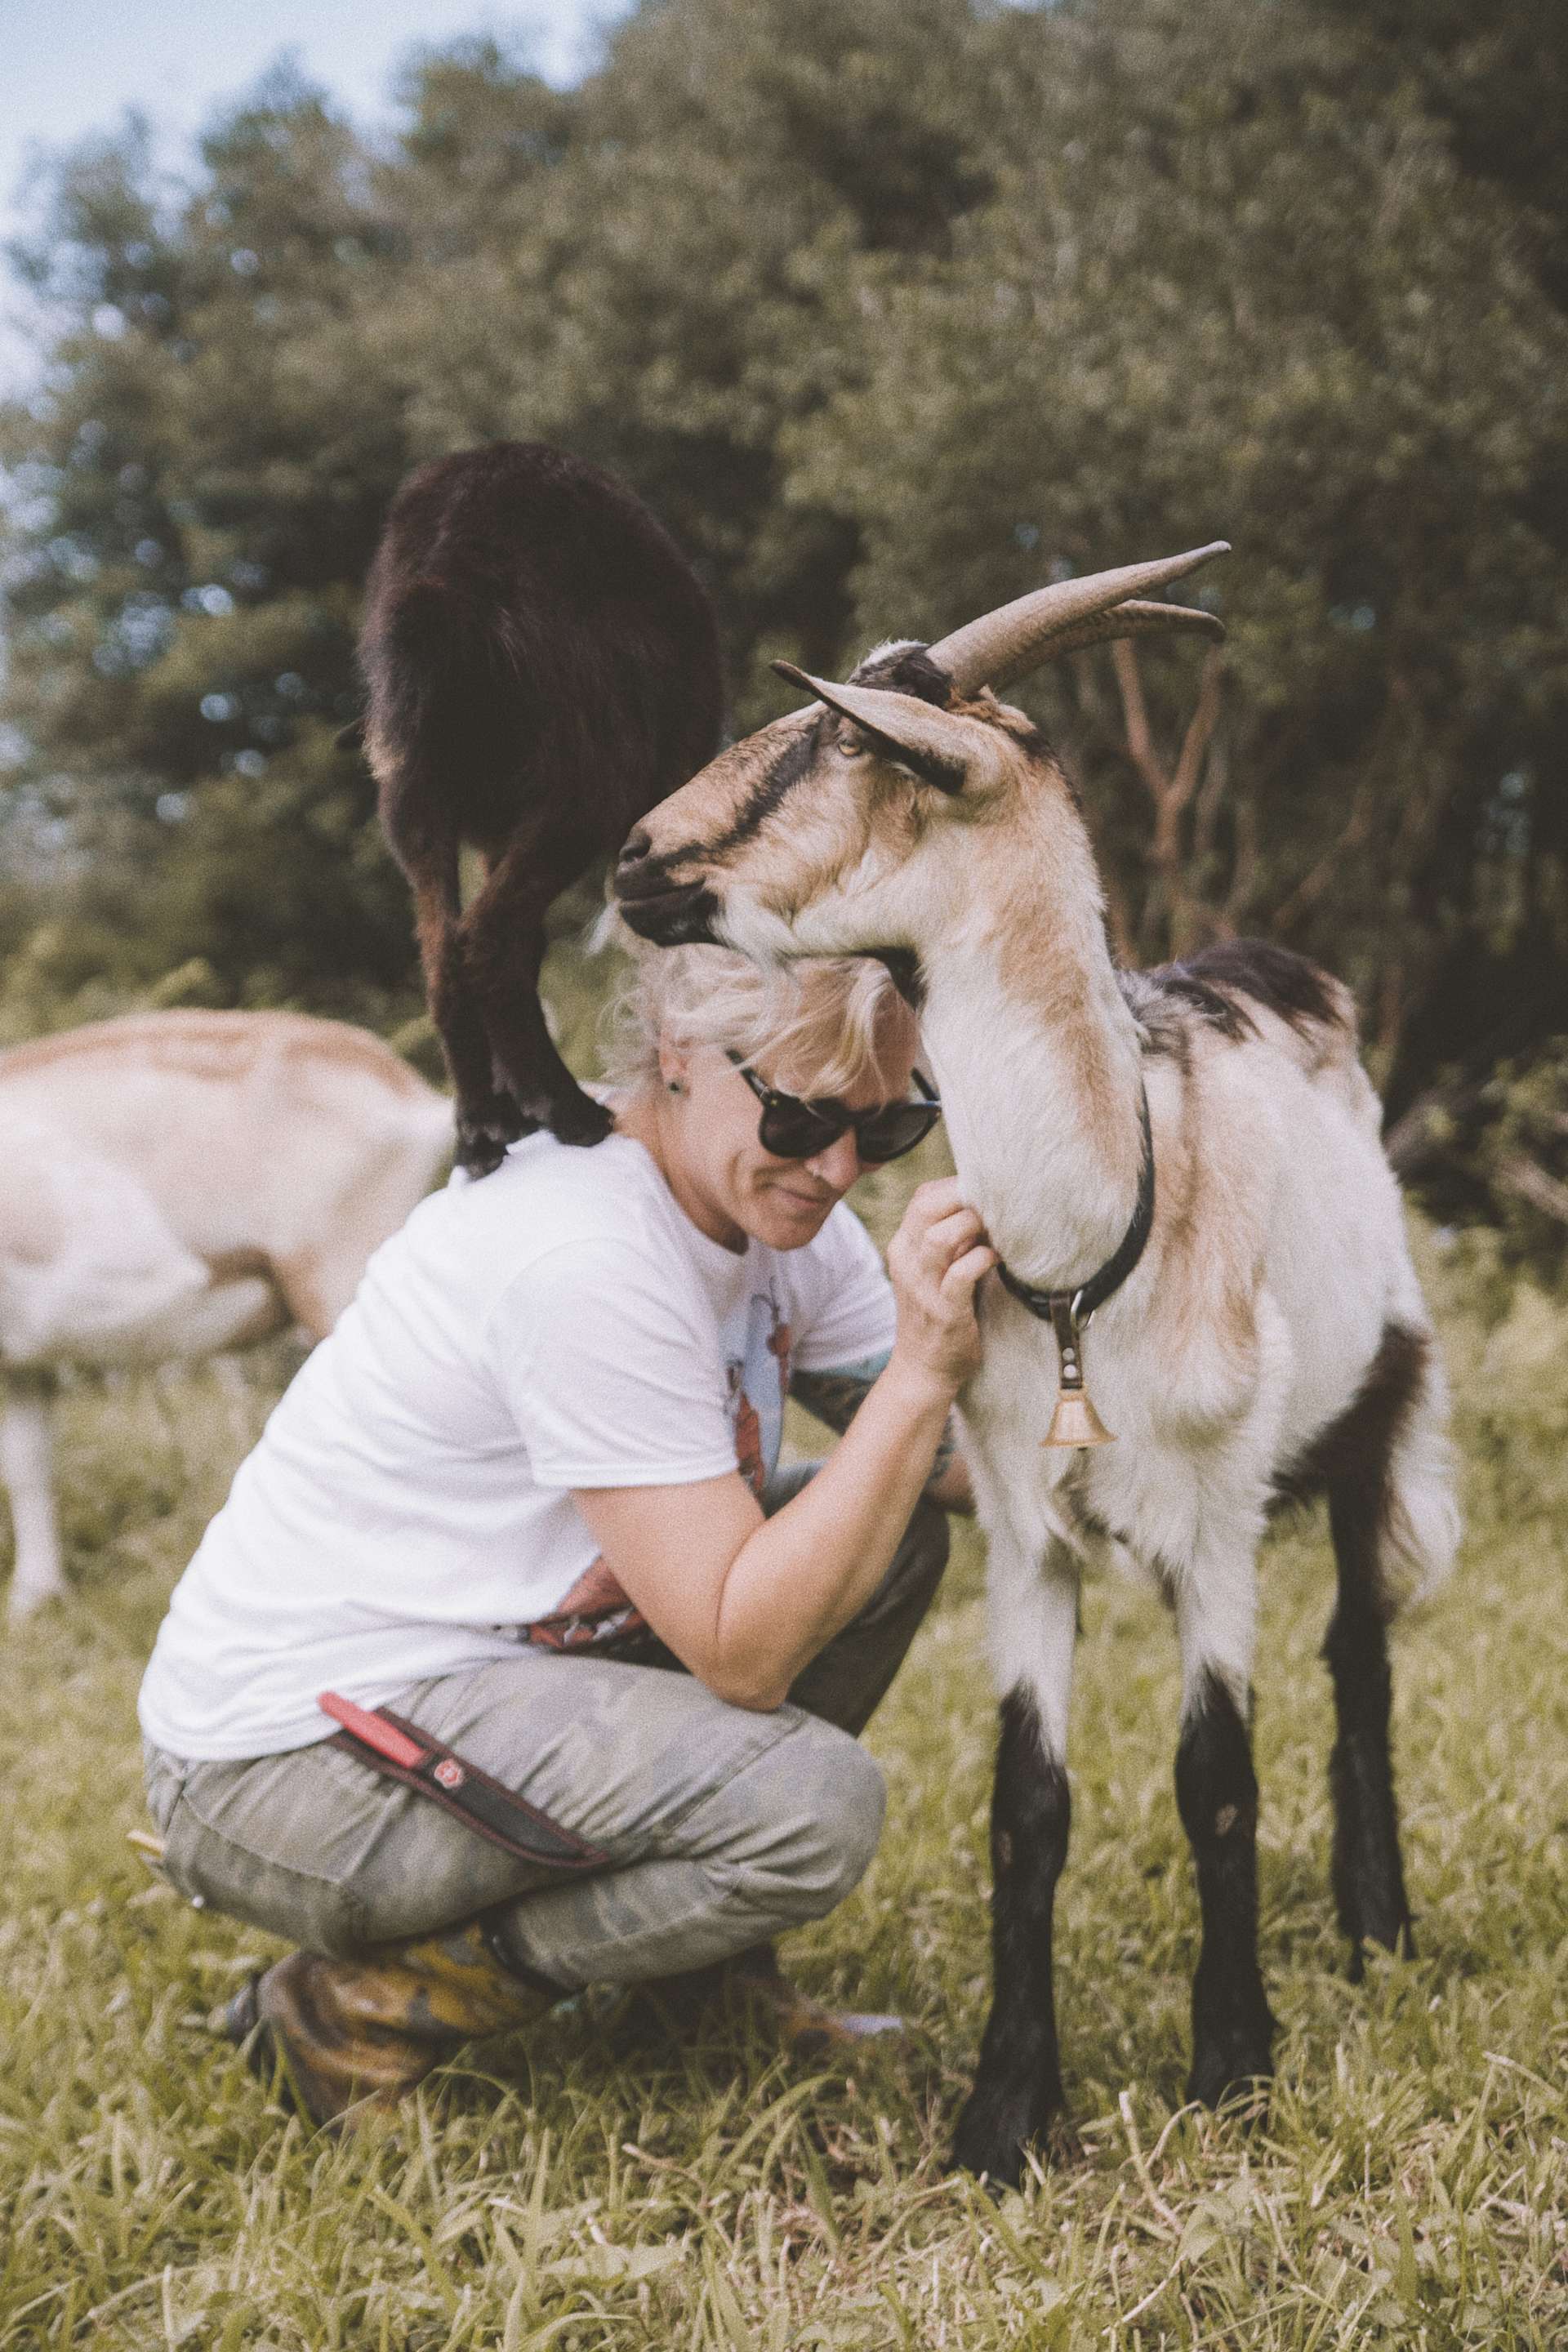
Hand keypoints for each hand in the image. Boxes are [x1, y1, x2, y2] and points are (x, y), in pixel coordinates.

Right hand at [885, 1177, 995, 1400]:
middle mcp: (907, 1261)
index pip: (923, 1197)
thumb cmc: (938, 1313)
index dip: (957, 1186)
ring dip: (973, 1225)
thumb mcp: (935, 1269)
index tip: (988, 1192)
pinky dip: (982, 1259)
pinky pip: (961, 1274)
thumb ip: (953, 1238)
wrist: (923, 1369)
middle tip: (997, 1202)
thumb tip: (989, 1205)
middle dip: (965, 1196)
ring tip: (997, 1229)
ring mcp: (923, 1286)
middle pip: (927, 1207)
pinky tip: (998, 1258)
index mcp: (904, 1246)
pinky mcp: (943, 1311)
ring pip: (938, 1237)